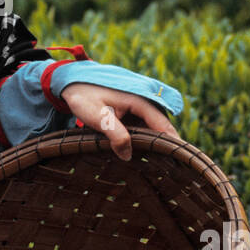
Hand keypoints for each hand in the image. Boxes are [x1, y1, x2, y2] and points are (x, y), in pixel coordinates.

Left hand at [59, 83, 182, 159]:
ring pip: (151, 125)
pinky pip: (142, 124)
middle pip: (160, 125)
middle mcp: (143, 100)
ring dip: (153, 141)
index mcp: (139, 99)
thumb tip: (128, 156)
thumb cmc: (83, 97)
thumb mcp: (98, 117)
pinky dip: (143, 137)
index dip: (171, 142)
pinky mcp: (130, 108)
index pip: (162, 124)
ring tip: (158, 163)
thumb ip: (115, 135)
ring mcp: (137, 103)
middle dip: (164, 144)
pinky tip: (140, 152)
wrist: (71, 82)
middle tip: (170, 167)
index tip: (179, 159)